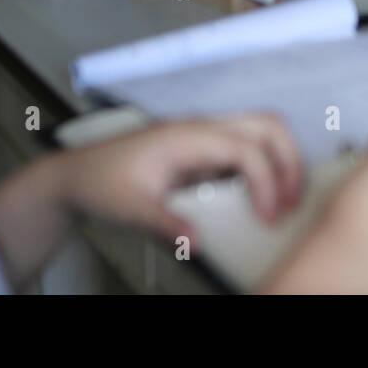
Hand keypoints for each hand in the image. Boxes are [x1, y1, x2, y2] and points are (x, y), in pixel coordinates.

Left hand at [60, 115, 303, 243]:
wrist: (76, 175)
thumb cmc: (101, 183)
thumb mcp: (129, 208)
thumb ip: (164, 223)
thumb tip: (199, 242)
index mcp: (186, 136)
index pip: (244, 148)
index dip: (266, 181)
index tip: (269, 217)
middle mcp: (201, 128)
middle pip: (266, 126)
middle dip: (289, 162)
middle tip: (291, 204)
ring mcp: (204, 135)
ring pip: (262, 131)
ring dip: (282, 161)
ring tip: (285, 202)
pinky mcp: (204, 149)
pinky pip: (247, 148)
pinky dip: (265, 168)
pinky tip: (262, 200)